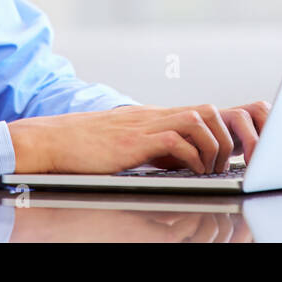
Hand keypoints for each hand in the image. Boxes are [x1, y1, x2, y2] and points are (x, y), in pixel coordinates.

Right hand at [7, 100, 270, 174]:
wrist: (51, 141)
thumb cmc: (84, 147)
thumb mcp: (126, 144)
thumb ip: (153, 147)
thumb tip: (179, 161)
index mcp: (153, 117)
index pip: (200, 112)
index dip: (221, 131)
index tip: (230, 153)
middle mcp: (153, 116)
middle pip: (208, 110)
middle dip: (224, 138)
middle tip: (223, 164)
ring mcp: (145, 125)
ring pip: (199, 120)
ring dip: (212, 147)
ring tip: (210, 170)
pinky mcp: (135, 140)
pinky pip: (177, 139)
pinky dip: (191, 157)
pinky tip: (189, 172)